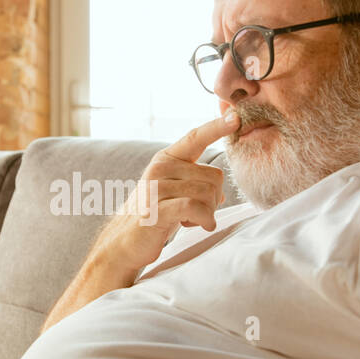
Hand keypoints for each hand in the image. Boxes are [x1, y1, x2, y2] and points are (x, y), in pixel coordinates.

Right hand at [93, 110, 238, 272]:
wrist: (123, 242)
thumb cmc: (153, 216)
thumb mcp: (173, 192)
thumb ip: (195, 183)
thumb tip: (220, 190)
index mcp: (166, 159)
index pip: (195, 137)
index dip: (217, 127)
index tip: (235, 116)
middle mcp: (160, 168)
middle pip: (214, 176)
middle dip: (214, 199)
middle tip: (198, 212)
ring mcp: (156, 188)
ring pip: (207, 194)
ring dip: (207, 213)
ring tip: (190, 220)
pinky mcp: (157, 209)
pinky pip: (195, 208)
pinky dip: (203, 220)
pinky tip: (195, 225)